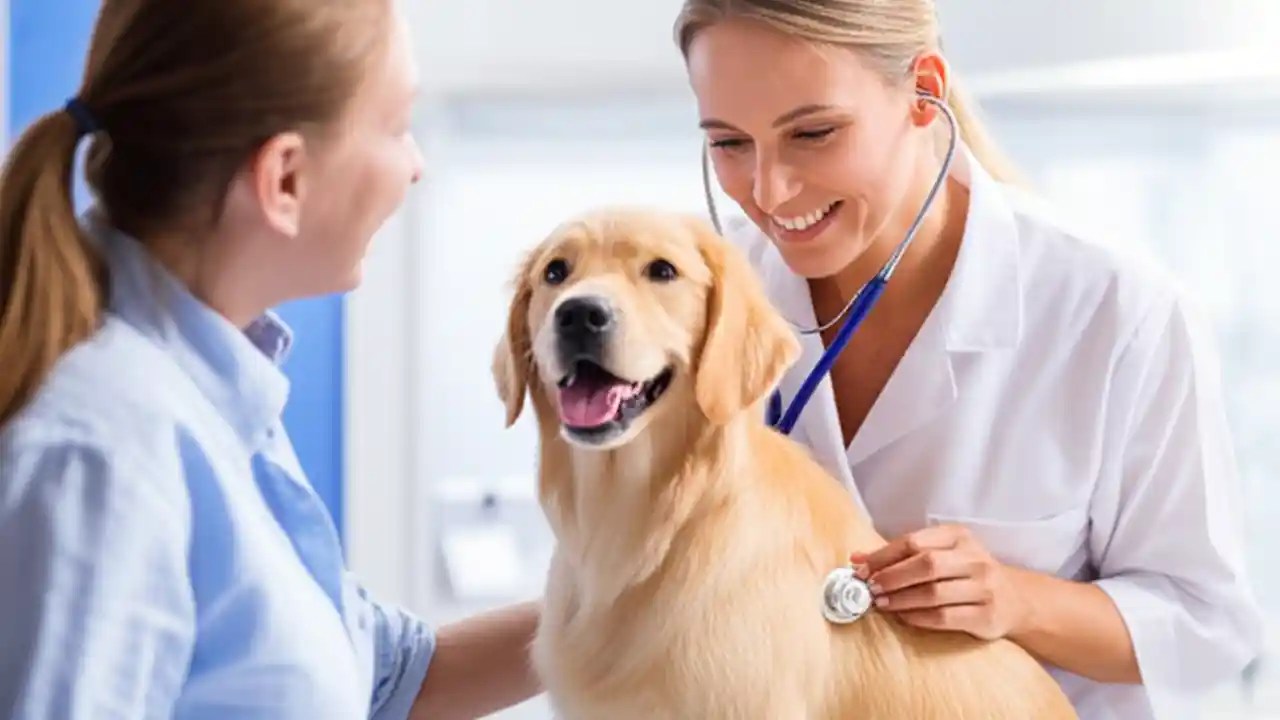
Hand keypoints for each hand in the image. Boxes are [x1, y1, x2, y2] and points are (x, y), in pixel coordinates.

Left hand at [850, 524, 1031, 640]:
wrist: (1016, 599)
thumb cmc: (967, 573)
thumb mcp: (944, 553)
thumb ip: (905, 555)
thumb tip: (857, 559)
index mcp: (959, 536)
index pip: (915, 541)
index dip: (883, 555)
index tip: (861, 567)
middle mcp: (975, 559)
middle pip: (925, 565)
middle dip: (891, 577)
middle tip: (869, 588)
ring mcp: (984, 587)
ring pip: (933, 593)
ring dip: (900, 599)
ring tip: (880, 603)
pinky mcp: (987, 615)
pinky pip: (945, 617)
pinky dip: (918, 617)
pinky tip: (903, 616)